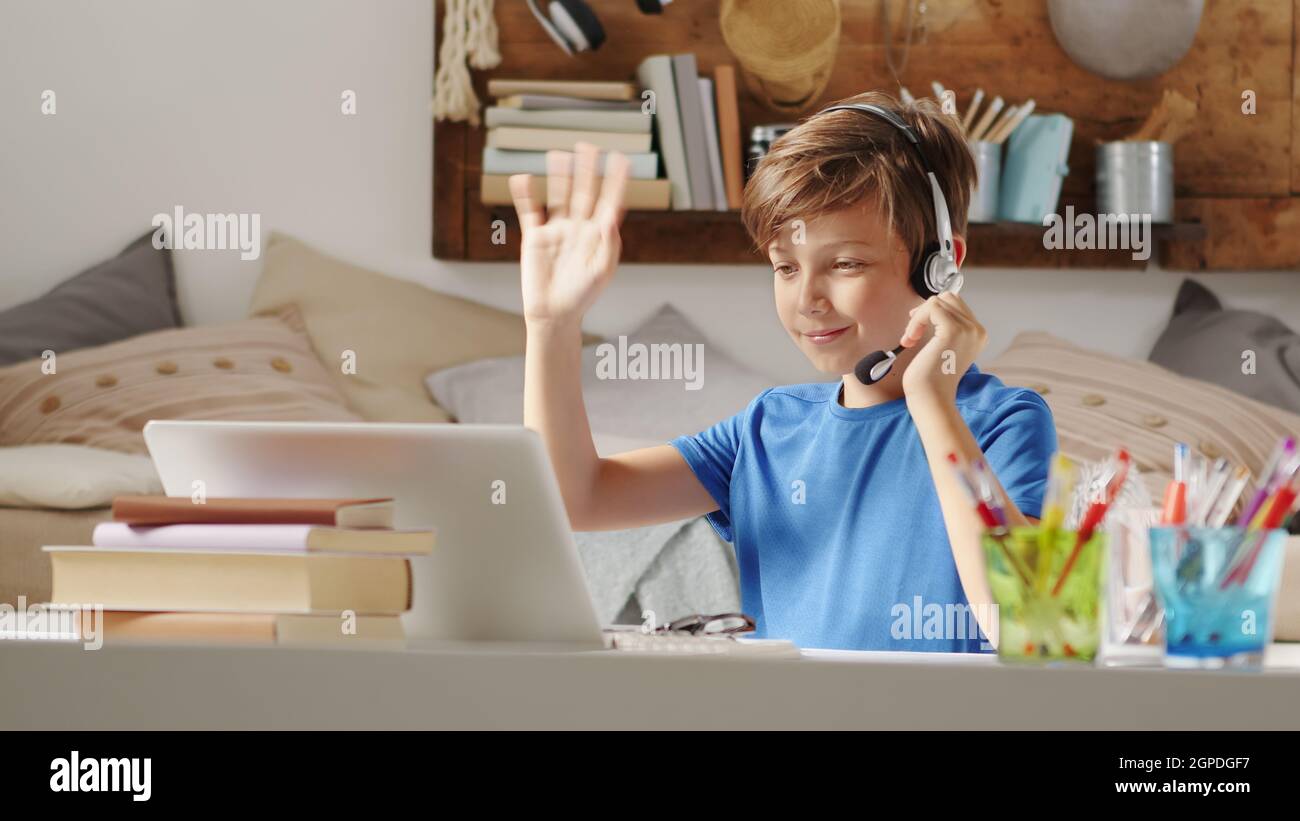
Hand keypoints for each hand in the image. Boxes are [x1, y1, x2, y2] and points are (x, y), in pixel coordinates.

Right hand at [509, 142, 629, 327]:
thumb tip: (612, 216)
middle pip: (584, 191)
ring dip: (559, 176)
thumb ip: (609, 243)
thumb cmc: (583, 296)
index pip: (609, 200)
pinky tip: (524, 178)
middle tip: (588, 145)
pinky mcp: (534, 238)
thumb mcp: (602, 271)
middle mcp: (578, 228)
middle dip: (587, 169)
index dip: (616, 180)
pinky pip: (530, 211)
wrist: (554, 314)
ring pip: (558, 196)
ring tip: (559, 154)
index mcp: (598, 235)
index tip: (622, 159)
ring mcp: (556, 231)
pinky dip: (526, 195)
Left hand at [898, 290, 987, 406]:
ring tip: (911, 339)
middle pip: (949, 298)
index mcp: (978, 334)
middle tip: (913, 332)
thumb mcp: (943, 348)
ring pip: (938, 301)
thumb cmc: (931, 378)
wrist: (931, 399)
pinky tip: (911, 339)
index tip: (917, 329)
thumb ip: (945, 328)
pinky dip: (916, 320)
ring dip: (918, 318)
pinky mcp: (952, 330)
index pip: (956, 305)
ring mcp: (968, 329)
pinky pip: (931, 308)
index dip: (932, 312)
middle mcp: (977, 330)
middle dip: (925, 311)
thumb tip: (932, 305)